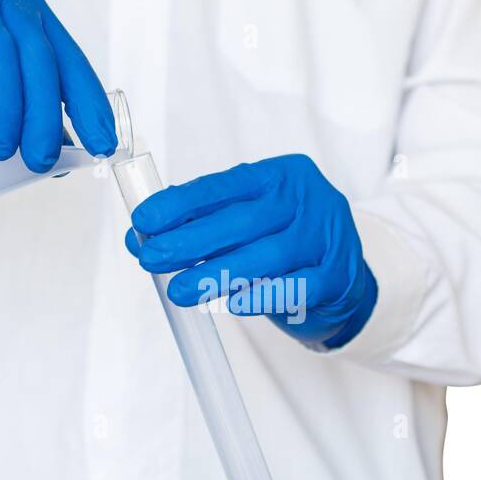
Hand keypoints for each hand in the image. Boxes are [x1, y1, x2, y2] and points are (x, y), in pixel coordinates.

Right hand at [0, 0, 115, 171]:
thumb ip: (26, 113)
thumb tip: (66, 158)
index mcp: (29, 13)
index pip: (70, 60)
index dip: (89, 104)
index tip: (103, 146)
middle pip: (38, 57)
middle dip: (45, 114)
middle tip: (39, 160)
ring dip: (8, 106)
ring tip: (3, 149)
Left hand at [125, 154, 377, 348]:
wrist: (343, 275)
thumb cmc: (284, 241)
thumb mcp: (246, 222)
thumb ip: (198, 223)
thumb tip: (138, 237)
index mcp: (280, 175)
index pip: (225, 186)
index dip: (182, 203)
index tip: (144, 220)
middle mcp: (307, 199)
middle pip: (242, 221)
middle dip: (190, 241)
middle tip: (151, 258)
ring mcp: (327, 237)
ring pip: (266, 256)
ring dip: (217, 274)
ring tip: (180, 290)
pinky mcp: (336, 276)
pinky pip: (295, 288)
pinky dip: (261, 296)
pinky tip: (232, 304)